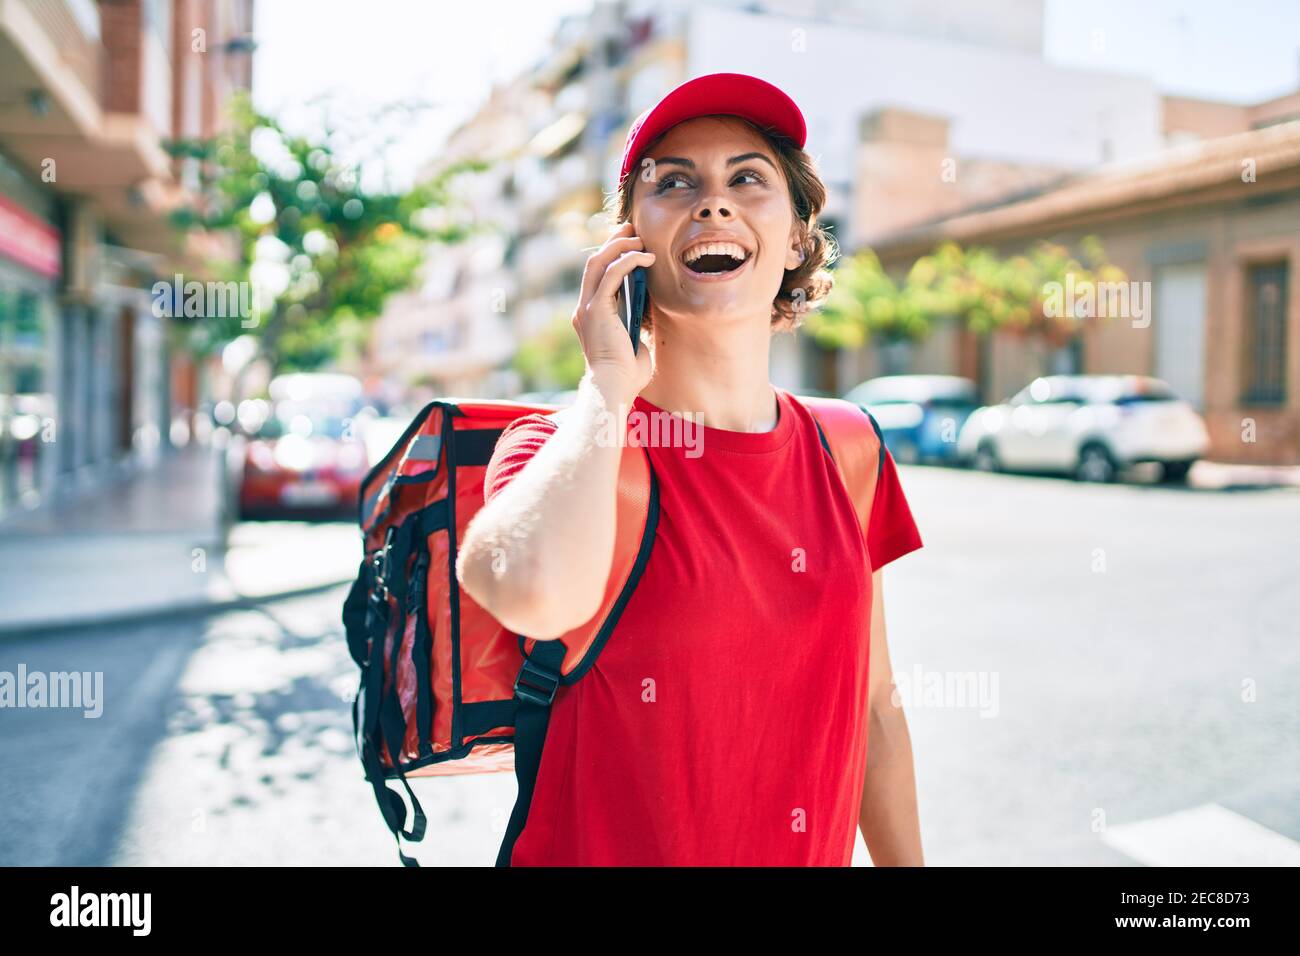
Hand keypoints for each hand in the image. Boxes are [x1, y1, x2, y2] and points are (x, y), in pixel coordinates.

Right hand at [571, 221, 653, 399]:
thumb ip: (637, 322)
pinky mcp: (596, 309)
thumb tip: (650, 305)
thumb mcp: (635, 341)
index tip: (631, 244)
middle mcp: (584, 308)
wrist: (614, 388)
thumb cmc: (627, 374)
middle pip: (594, 262)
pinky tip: (645, 258)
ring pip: (598, 262)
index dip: (612, 256)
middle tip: (633, 229)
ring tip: (641, 240)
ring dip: (620, 246)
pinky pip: (611, 274)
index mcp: (590, 316)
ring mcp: (587, 308)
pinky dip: (628, 261)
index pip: (597, 276)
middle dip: (613, 242)